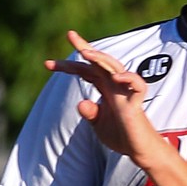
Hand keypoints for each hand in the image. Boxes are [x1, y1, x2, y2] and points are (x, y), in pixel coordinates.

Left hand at [46, 30, 156, 164]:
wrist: (139, 151)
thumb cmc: (121, 136)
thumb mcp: (98, 124)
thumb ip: (89, 113)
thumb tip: (80, 103)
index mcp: (105, 88)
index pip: (86, 70)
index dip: (68, 66)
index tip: (47, 64)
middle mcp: (115, 85)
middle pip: (99, 61)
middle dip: (85, 48)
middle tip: (70, 34)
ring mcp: (126, 92)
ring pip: (115, 67)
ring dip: (101, 58)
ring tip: (86, 51)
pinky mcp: (136, 102)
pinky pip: (137, 85)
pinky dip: (129, 79)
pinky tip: (116, 77)